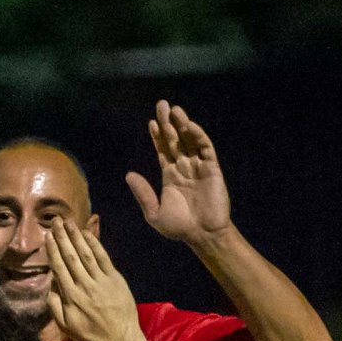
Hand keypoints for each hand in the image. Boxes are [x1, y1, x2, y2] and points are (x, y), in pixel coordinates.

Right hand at [45, 221, 139, 340]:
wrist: (120, 339)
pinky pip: (103, 258)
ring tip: (68, 222)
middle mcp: (84, 285)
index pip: (59, 267)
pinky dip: (95, 244)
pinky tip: (87, 234)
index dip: (52, 250)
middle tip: (55, 221)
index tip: (47, 236)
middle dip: (62, 237)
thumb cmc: (90, 334)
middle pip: (70, 256)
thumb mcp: (65, 325)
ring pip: (86, 254)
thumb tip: (49, 285)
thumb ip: (54, 305)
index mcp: (71, 296)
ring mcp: (101, 281)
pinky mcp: (115, 279)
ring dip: (76, 236)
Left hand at [125, 100, 231, 245]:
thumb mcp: (154, 212)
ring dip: (182, 124)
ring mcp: (199, 167)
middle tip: (161, 104)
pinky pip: (205, 149)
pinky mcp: (212, 170)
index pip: (163, 150)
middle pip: (175, 140)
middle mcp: (184, 168)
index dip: (157, 136)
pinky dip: (198, 136)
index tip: (150, 122)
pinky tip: (190, 125)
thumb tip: (128, 174)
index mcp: (170, 175)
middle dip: (168, 123)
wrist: (202, 236)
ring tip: (174, 109)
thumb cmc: (179, 227)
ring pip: (189, 140)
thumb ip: (143, 193)